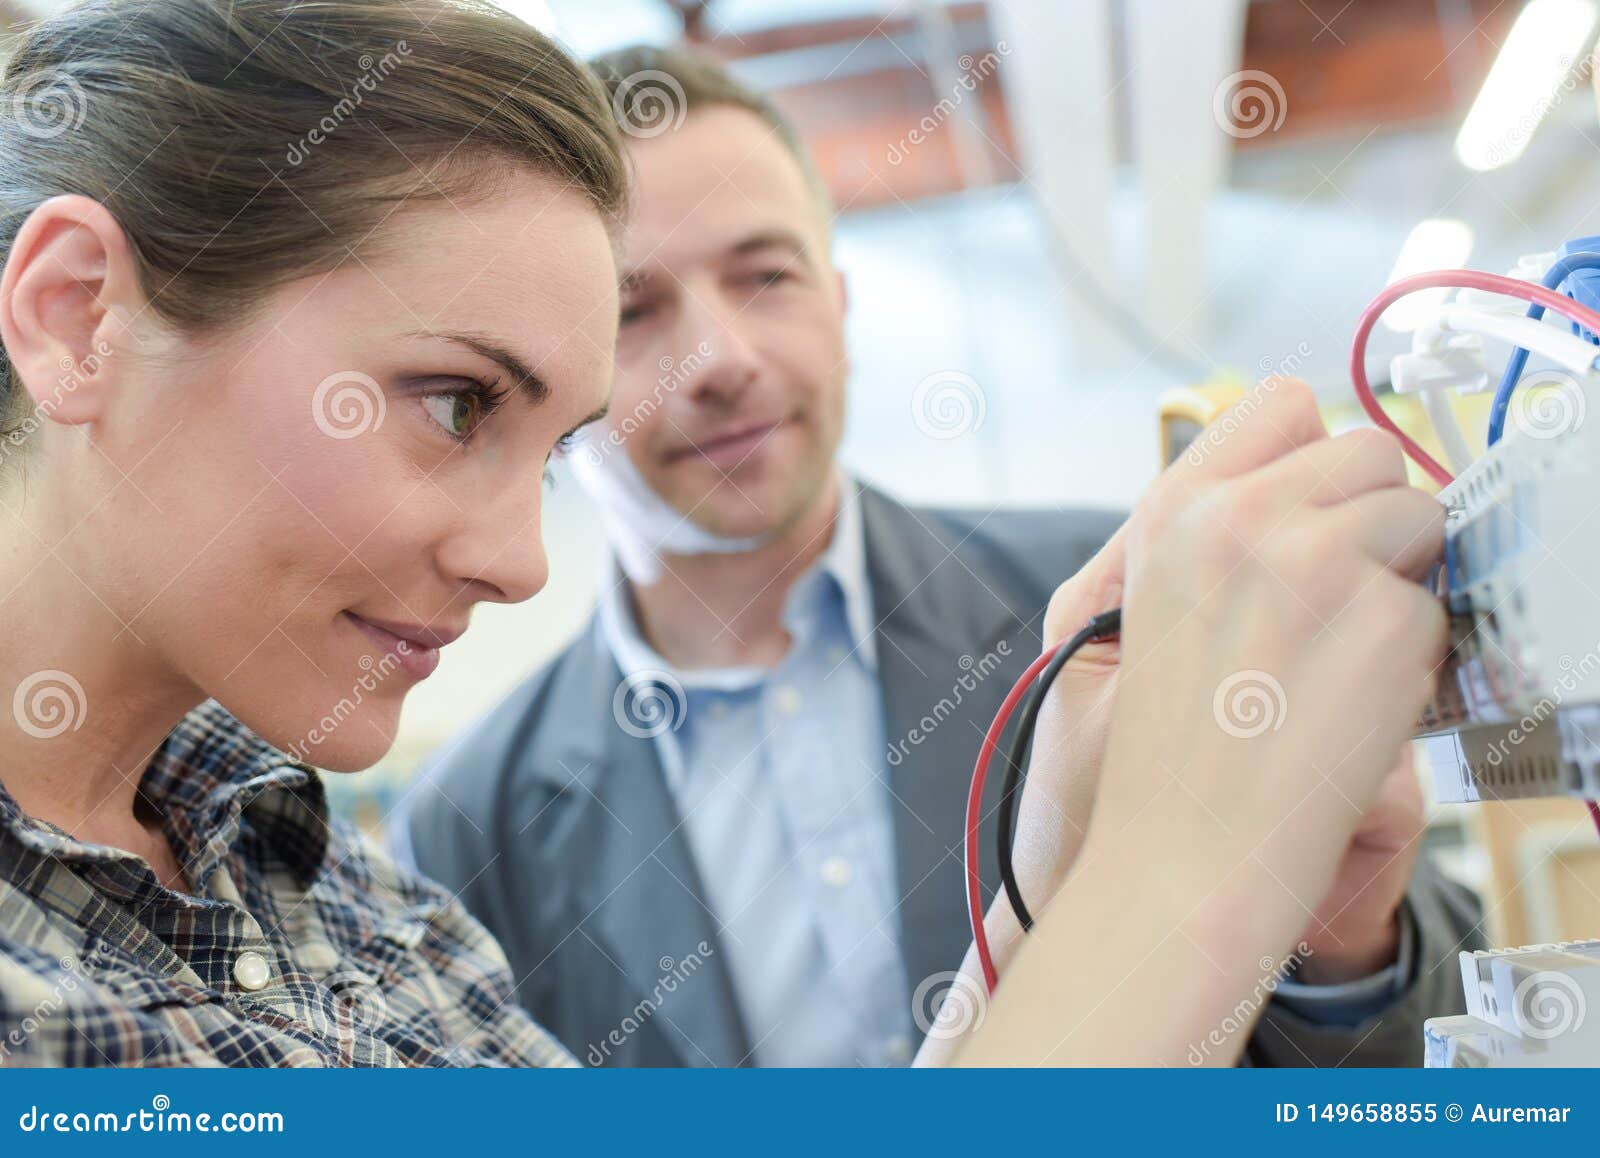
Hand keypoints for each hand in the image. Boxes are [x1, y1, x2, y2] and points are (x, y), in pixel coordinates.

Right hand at [1022, 378, 1444, 947]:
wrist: (1181, 860)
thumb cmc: (1160, 756)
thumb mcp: (1137, 609)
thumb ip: (1213, 529)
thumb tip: (1302, 482)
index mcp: (1175, 511)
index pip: (1283, 405)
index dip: (1314, 458)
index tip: (1317, 508)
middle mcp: (1244, 518)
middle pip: (1370, 450)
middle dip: (1371, 515)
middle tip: (1335, 596)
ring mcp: (1319, 563)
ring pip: (1420, 517)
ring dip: (1399, 579)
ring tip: (1338, 655)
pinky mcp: (1385, 621)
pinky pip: (1435, 608)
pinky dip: (1412, 655)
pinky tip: (1353, 704)